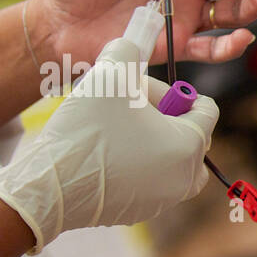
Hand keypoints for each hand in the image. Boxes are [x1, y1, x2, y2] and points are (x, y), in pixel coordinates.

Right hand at [0, 37, 217, 251]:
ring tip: (118, 128)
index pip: (206, 109)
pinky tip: (106, 153)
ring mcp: (166, 199)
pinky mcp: (143, 211)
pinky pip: (152, 179)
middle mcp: (186, 177)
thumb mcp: (109, 75)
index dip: (173, 93)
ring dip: (153, 140)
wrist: (50, 185)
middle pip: (192, 135)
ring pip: (173, 158)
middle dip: (167, 118)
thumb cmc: (87, 129)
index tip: (143, 91)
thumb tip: (132, 45)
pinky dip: (138, 163)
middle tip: (130, 109)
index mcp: (190, 145)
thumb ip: (128, 50)